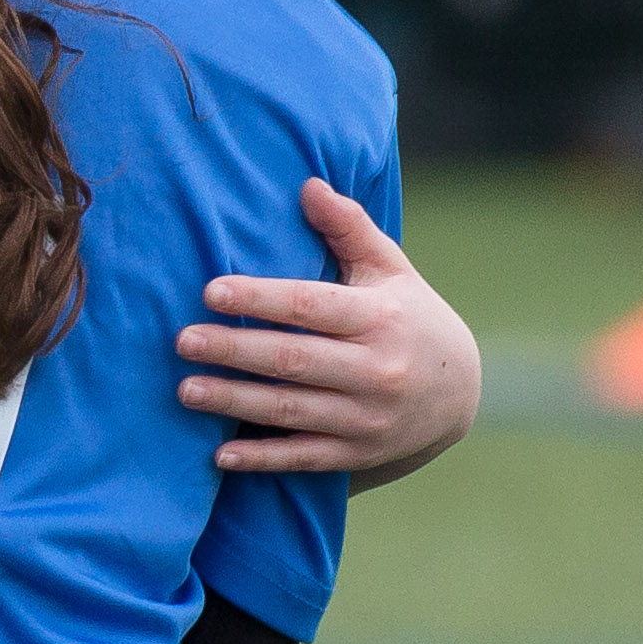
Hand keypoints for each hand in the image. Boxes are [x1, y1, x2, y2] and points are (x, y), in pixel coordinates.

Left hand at [178, 178, 481, 482]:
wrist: (460, 393)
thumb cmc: (409, 316)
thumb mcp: (390, 268)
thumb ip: (348, 227)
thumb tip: (307, 184)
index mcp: (381, 317)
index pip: (311, 305)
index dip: (260, 298)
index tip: (210, 292)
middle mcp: (378, 370)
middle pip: (295, 359)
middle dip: (235, 351)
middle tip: (182, 341)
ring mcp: (368, 418)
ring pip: (292, 410)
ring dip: (235, 402)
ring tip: (187, 390)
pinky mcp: (358, 453)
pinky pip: (304, 458)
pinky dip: (262, 458)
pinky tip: (220, 455)